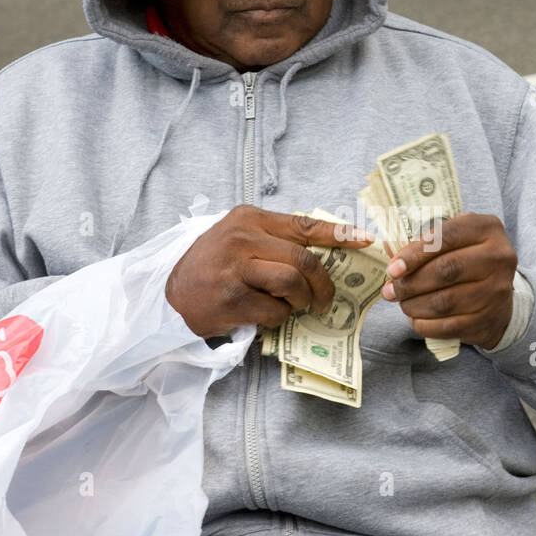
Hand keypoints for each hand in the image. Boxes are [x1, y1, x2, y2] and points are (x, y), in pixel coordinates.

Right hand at [165, 206, 372, 338]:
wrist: (170, 295)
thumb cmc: (212, 266)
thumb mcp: (238, 238)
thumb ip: (273, 239)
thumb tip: (324, 250)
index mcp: (248, 218)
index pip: (303, 224)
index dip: (339, 233)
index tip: (365, 240)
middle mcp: (242, 239)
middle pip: (303, 259)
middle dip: (322, 283)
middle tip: (325, 299)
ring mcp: (235, 269)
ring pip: (292, 283)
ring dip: (301, 300)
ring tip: (293, 305)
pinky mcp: (232, 299)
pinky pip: (275, 310)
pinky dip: (279, 317)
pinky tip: (265, 314)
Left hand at [381, 213, 516, 350]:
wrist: (498, 296)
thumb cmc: (466, 261)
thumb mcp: (453, 241)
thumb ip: (425, 244)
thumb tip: (390, 255)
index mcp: (487, 229)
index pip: (446, 237)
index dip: (415, 253)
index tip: (392, 268)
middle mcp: (498, 258)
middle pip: (445, 270)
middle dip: (410, 282)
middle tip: (390, 290)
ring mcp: (497, 291)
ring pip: (444, 302)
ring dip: (414, 305)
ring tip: (402, 303)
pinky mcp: (489, 320)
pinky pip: (448, 326)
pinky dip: (425, 324)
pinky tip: (415, 318)